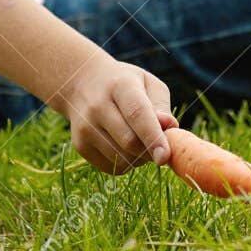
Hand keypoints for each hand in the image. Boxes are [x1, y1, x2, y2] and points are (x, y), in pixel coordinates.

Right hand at [57, 52, 177, 175]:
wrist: (82, 82)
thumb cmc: (125, 84)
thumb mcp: (147, 83)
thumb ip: (161, 106)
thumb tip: (169, 127)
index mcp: (120, 86)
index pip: (137, 114)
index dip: (152, 137)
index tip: (165, 156)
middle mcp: (98, 106)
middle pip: (129, 142)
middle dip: (150, 150)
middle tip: (160, 145)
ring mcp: (85, 127)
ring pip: (121, 159)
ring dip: (139, 158)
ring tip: (140, 141)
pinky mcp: (80, 145)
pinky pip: (112, 167)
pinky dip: (125, 163)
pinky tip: (124, 146)